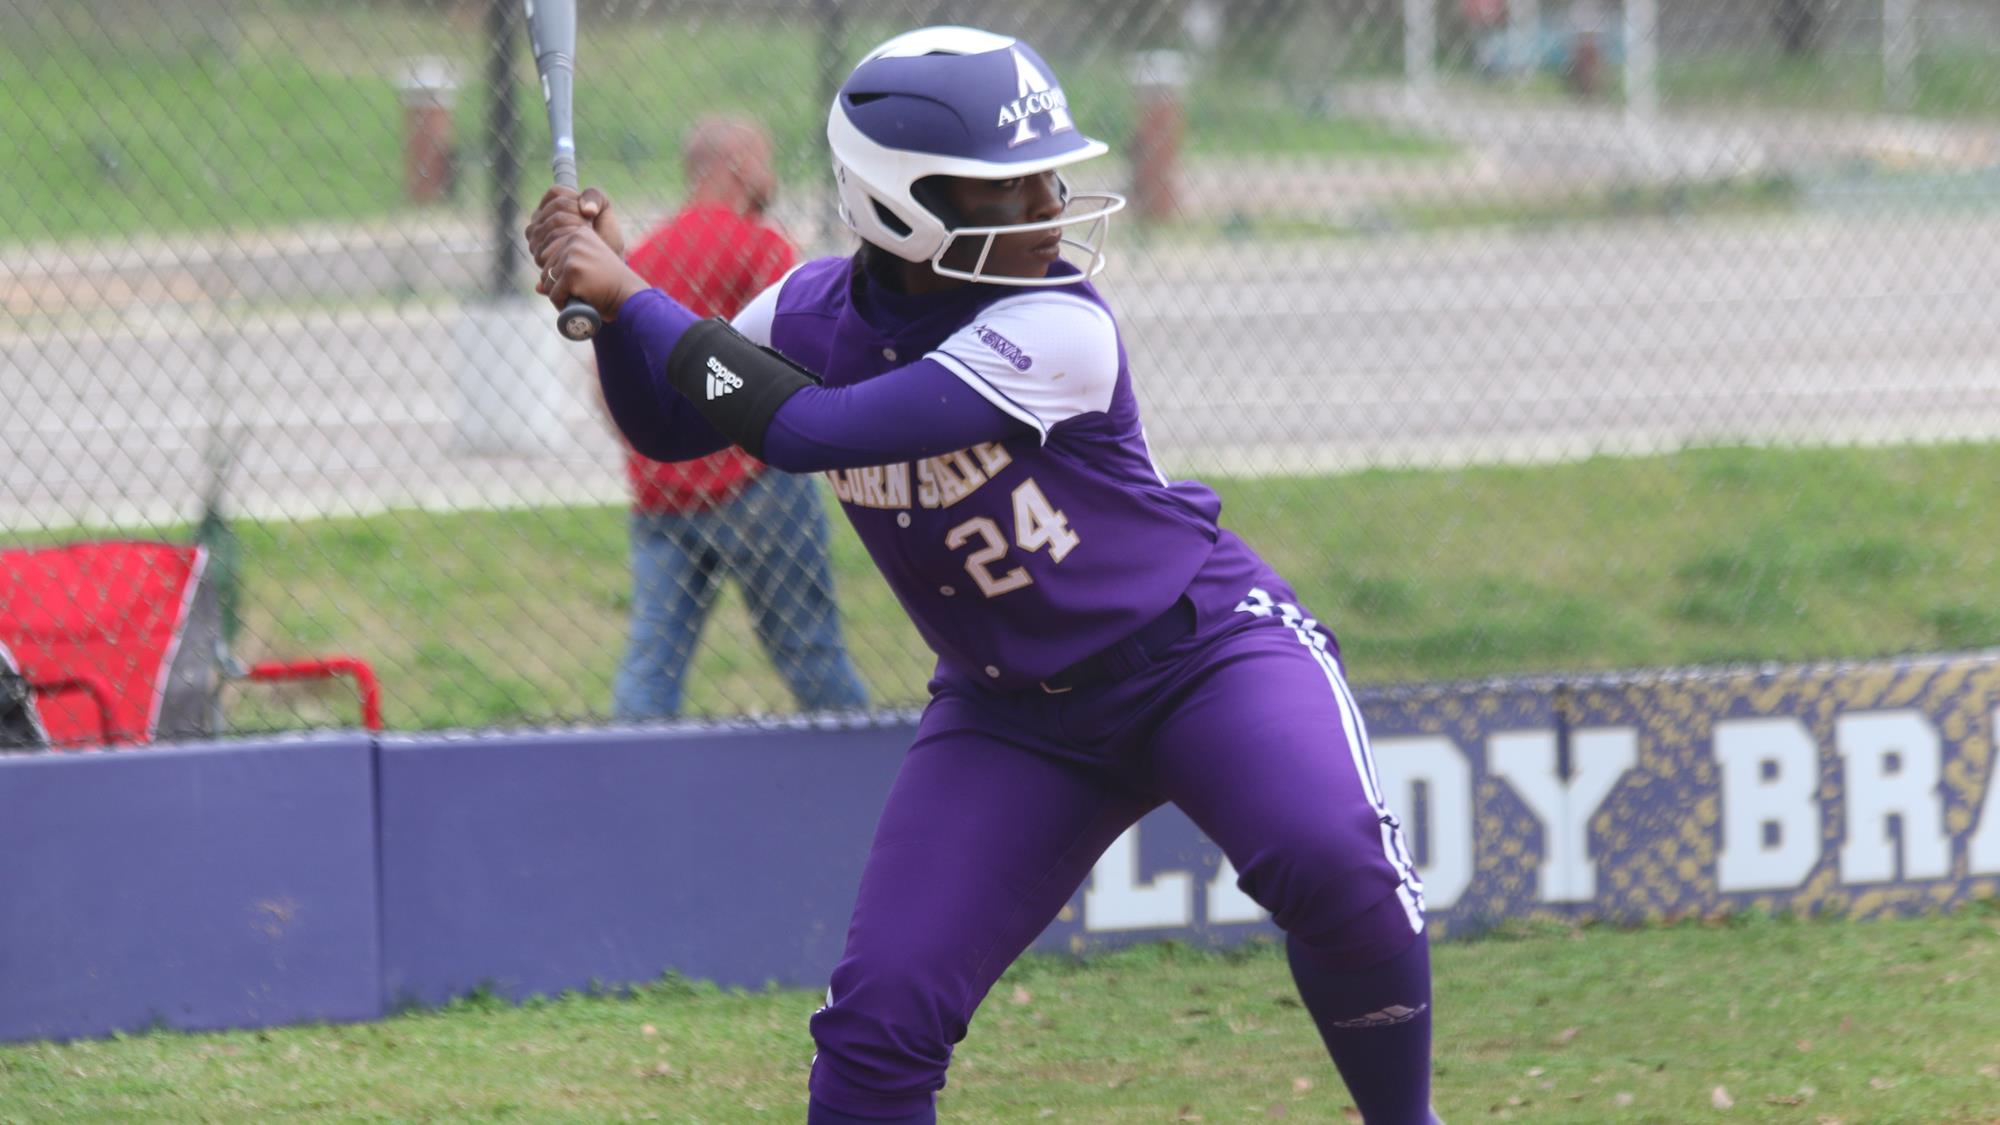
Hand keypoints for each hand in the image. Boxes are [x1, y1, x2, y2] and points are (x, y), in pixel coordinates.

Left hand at [526, 186, 645, 319]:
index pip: (551, 258)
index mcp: (579, 235)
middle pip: (547, 269)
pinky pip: (554, 294)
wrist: (631, 297)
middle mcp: (574, 240)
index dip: (563, 278)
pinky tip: (579, 304)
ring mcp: (573, 254)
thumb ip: (564, 274)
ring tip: (581, 299)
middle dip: (560, 288)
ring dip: (561, 296)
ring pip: (548, 283)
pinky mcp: (572, 271)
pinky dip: (563, 305)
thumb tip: (537, 287)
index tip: (584, 284)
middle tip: (581, 294)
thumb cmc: (612, 288)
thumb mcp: (588, 274)